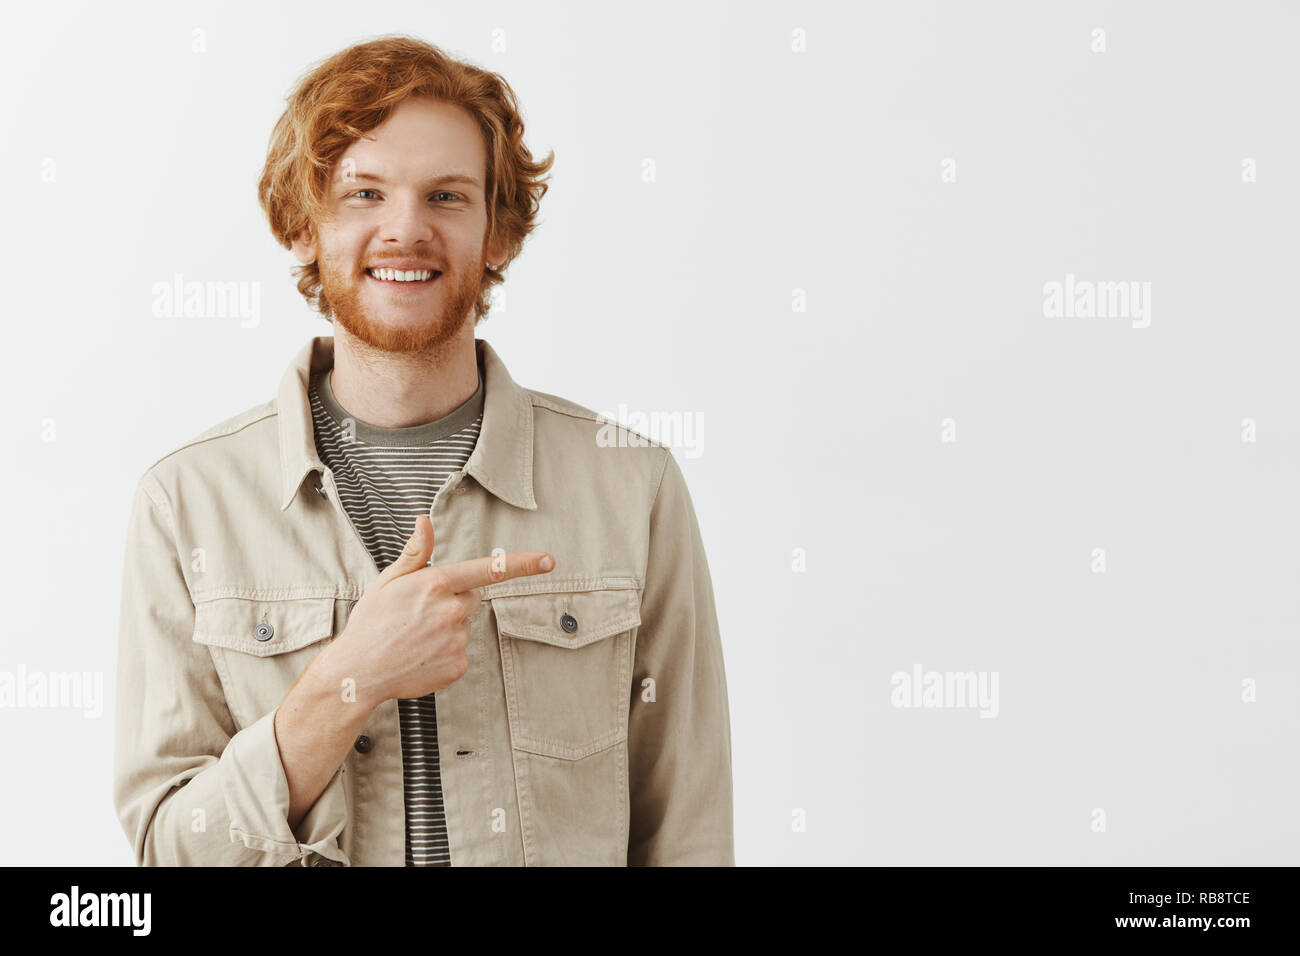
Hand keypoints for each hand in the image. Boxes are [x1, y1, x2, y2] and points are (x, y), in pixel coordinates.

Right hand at [325, 514, 553, 704]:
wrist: (359, 672)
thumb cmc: (371, 623)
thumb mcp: (388, 581)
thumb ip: (415, 553)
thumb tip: (424, 522)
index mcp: (437, 584)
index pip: (489, 569)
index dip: (523, 563)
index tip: (549, 560)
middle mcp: (452, 610)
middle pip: (472, 597)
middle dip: (453, 600)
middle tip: (420, 613)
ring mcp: (457, 639)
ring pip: (464, 625)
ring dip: (447, 627)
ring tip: (414, 636)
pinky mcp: (458, 665)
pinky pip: (461, 651)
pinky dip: (445, 652)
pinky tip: (420, 654)